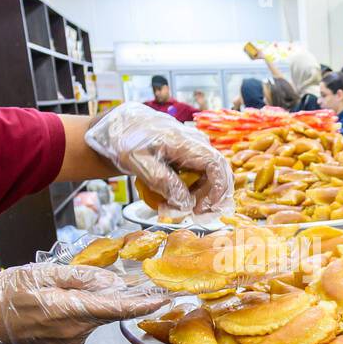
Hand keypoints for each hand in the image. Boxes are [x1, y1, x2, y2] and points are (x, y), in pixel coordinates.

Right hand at [0, 263, 166, 343]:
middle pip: (107, 309)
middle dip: (108, 293)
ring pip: (94, 316)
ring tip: (58, 290)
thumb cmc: (7, 298)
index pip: (117, 308)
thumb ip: (79, 277)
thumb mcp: (42, 275)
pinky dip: (79, 311)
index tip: (162, 300)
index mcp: (72, 311)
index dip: (142, 304)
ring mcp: (72, 341)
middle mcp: (77, 332)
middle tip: (89, 277)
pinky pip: (82, 323)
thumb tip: (109, 280)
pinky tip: (56, 303)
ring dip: (89, 301)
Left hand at [84, 102, 233, 218]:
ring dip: (202, 197)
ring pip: (212, 176)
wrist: (122, 128)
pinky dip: (195, 192)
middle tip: (195, 216)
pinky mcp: (192, 156)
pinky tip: (179, 201)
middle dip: (213, 198)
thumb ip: (162, 181)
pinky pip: (203, 176)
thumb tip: (185, 203)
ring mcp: (196, 148)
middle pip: (219, 172)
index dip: (217, 190)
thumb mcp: (138, 163)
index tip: (203, 208)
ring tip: (179, 209)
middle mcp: (196, 142)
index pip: (215, 164)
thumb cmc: (127, 141)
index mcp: (184, 141)